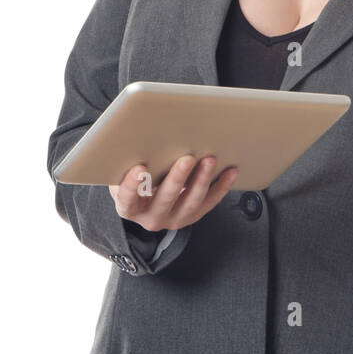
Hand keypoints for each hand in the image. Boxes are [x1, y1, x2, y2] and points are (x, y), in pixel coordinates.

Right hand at [109, 155, 237, 230]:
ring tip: (210, 160)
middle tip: (187, 158)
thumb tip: (134, 134)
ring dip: (202, 180)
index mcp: (128, 207)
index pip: (127, 199)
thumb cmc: (133, 179)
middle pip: (164, 200)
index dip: (132, 185)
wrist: (143, 198)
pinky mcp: (192, 215)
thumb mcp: (122, 172)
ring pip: (191, 202)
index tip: (140, 168)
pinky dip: (221, 186)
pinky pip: (210, 202)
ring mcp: (174, 219)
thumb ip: (126, 161)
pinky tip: (230, 171)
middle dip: (177, 178)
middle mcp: (151, 218)